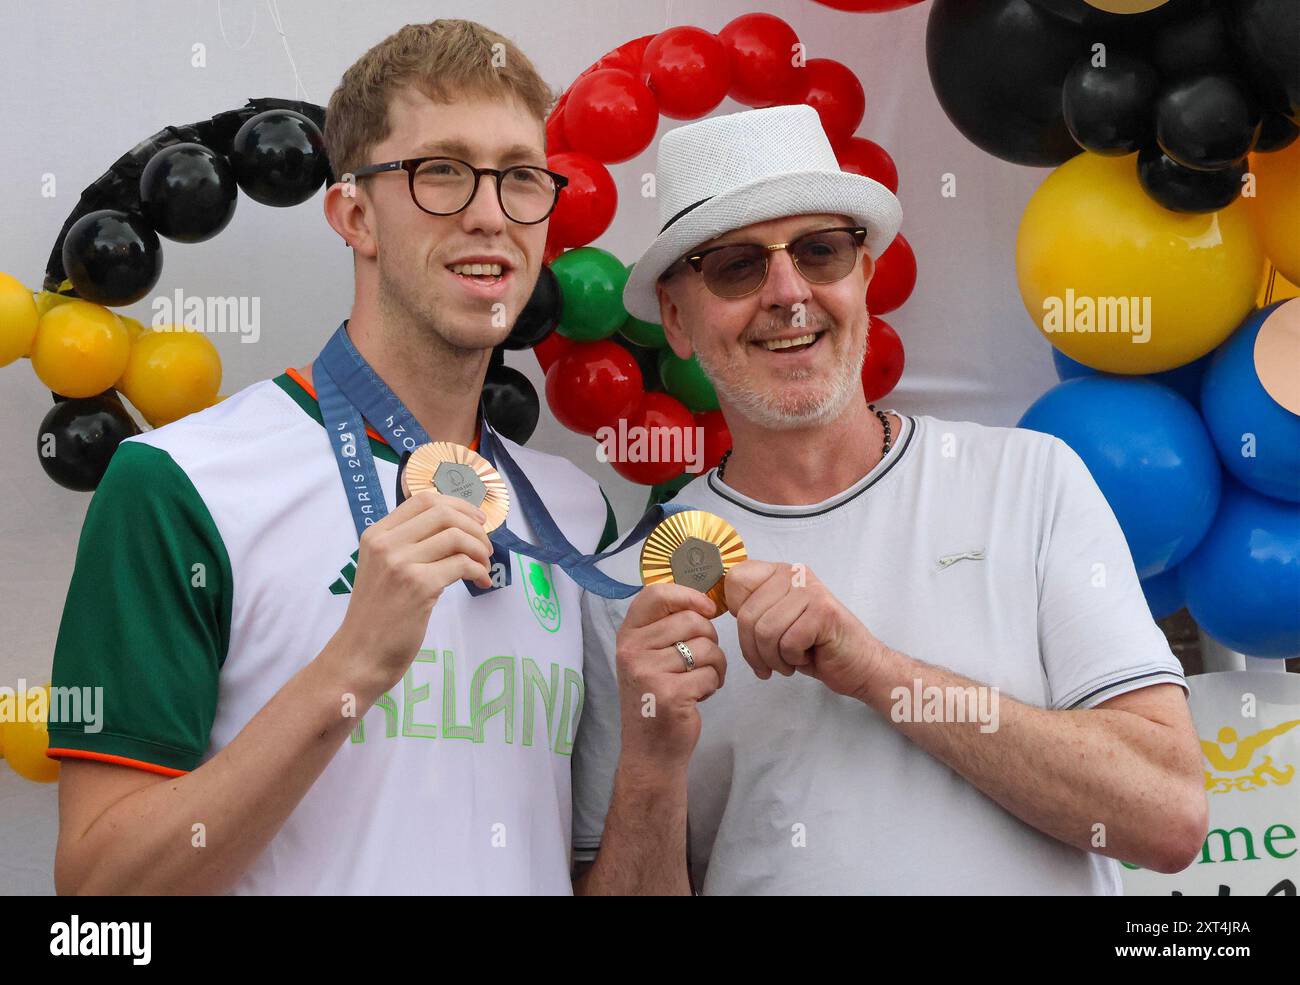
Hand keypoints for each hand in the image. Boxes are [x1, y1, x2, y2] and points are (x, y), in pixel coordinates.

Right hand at [331, 489, 494, 692]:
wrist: (360, 654)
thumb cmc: (377, 615)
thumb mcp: (382, 568)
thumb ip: (407, 545)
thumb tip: (455, 527)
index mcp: (376, 535)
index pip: (423, 499)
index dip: (457, 504)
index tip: (476, 519)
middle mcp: (386, 544)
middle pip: (443, 513)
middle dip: (474, 526)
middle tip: (486, 545)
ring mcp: (401, 564)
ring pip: (456, 536)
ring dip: (480, 550)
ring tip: (484, 566)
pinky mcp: (419, 586)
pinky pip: (462, 564)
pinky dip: (479, 571)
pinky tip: (482, 582)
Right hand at [614, 583, 726, 769]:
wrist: (650, 750)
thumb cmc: (657, 697)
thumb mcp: (649, 656)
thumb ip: (666, 627)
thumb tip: (705, 601)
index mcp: (628, 635)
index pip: (656, 594)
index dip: (688, 595)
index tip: (707, 609)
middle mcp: (632, 651)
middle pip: (691, 621)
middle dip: (709, 639)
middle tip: (702, 661)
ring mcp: (648, 672)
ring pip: (706, 647)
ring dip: (715, 665)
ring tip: (700, 680)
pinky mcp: (669, 694)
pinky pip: (711, 673)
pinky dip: (713, 685)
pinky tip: (698, 696)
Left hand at [723, 560, 885, 697]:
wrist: (859, 665)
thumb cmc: (815, 647)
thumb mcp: (775, 622)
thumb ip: (752, 608)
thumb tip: (714, 606)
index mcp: (779, 572)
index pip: (735, 580)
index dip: (736, 615)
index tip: (752, 634)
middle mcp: (794, 573)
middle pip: (746, 614)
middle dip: (753, 650)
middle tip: (770, 664)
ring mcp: (810, 590)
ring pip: (765, 631)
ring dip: (773, 658)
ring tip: (788, 662)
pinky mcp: (823, 611)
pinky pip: (787, 642)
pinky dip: (792, 660)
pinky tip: (807, 657)